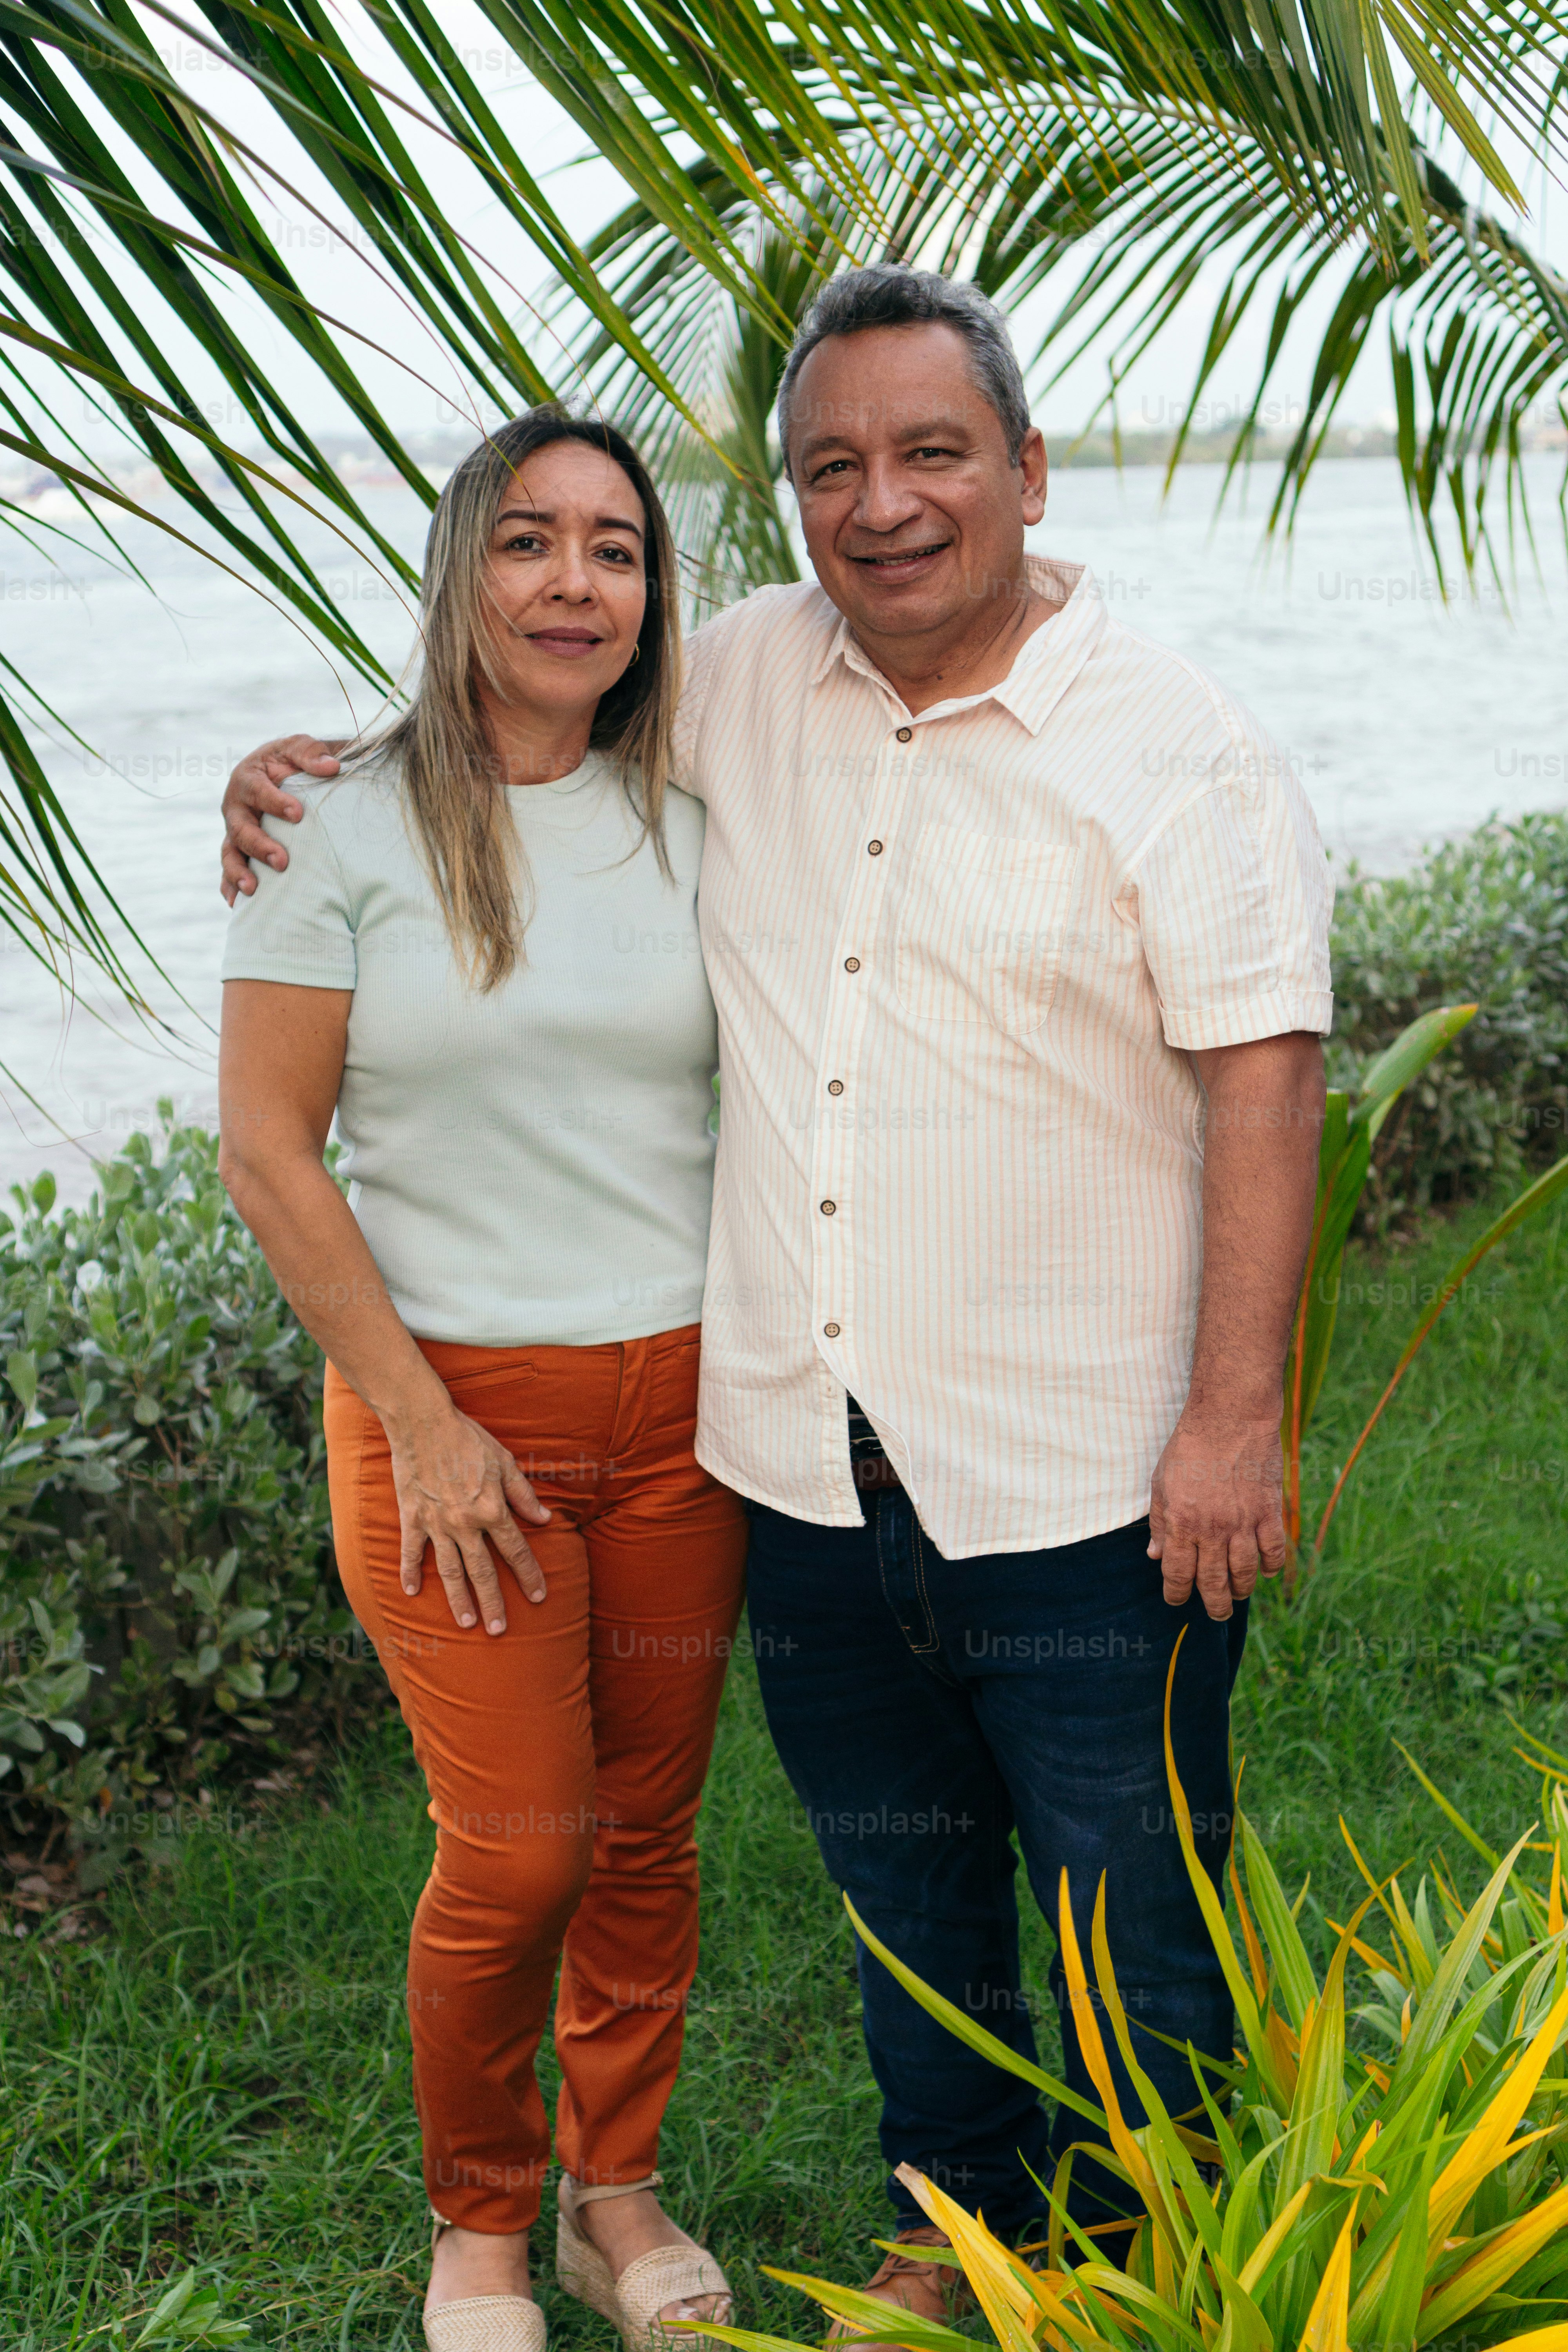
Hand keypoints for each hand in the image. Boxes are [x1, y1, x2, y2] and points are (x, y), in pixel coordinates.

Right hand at [221, 735, 343, 903]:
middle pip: (241, 828)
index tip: (298, 814)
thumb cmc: (292, 760)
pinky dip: (230, 887)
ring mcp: (235, 830)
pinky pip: (228, 870)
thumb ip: (311, 753)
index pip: (257, 790)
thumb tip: (332, 767)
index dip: (275, 802)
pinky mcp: (239, 849)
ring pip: (230, 852)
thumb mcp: (299, 747)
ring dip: (238, 872)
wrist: (281, 771)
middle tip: (282, 861)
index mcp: (248, 778)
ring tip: (253, 889)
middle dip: (260, 846)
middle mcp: (236, 806)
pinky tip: (238, 905)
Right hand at [388, 1401, 551, 1633]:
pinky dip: (410, 1573)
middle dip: (494, 1603)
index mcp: (492, 1509)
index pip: (516, 1551)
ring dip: (459, 1599)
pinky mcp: (412, 1518)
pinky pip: (411, 1552)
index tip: (539, 1597)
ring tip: (467, 1623)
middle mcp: (465, 1523)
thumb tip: (545, 1520)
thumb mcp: (504, 1462)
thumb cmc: (468, 1439)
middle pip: (483, 1571)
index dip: (529, 1575)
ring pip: (450, 1571)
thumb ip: (523, 1495)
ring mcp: (436, 1524)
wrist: (423, 1422)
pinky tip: (411, 1593)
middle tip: (500, 1630)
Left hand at [1147, 1408, 1285, 1620]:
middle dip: (1213, 1604)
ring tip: (1237, 1596)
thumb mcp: (1161, 1482)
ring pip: (1244, 1573)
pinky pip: (1273, 1551)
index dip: (1176, 1593)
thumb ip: (1160, 1521)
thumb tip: (1154, 1554)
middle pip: (1214, 1582)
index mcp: (1183, 1523)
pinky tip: (1265, 1571)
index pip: (1178, 1573)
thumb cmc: (1190, 1446)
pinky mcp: (1268, 1511)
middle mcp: (1213, 1529)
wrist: (1230, 1417)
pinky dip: (1270, 1566)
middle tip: (1215, 1613)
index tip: (1176, 1600)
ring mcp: (1243, 1523)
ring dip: (1241, 1591)